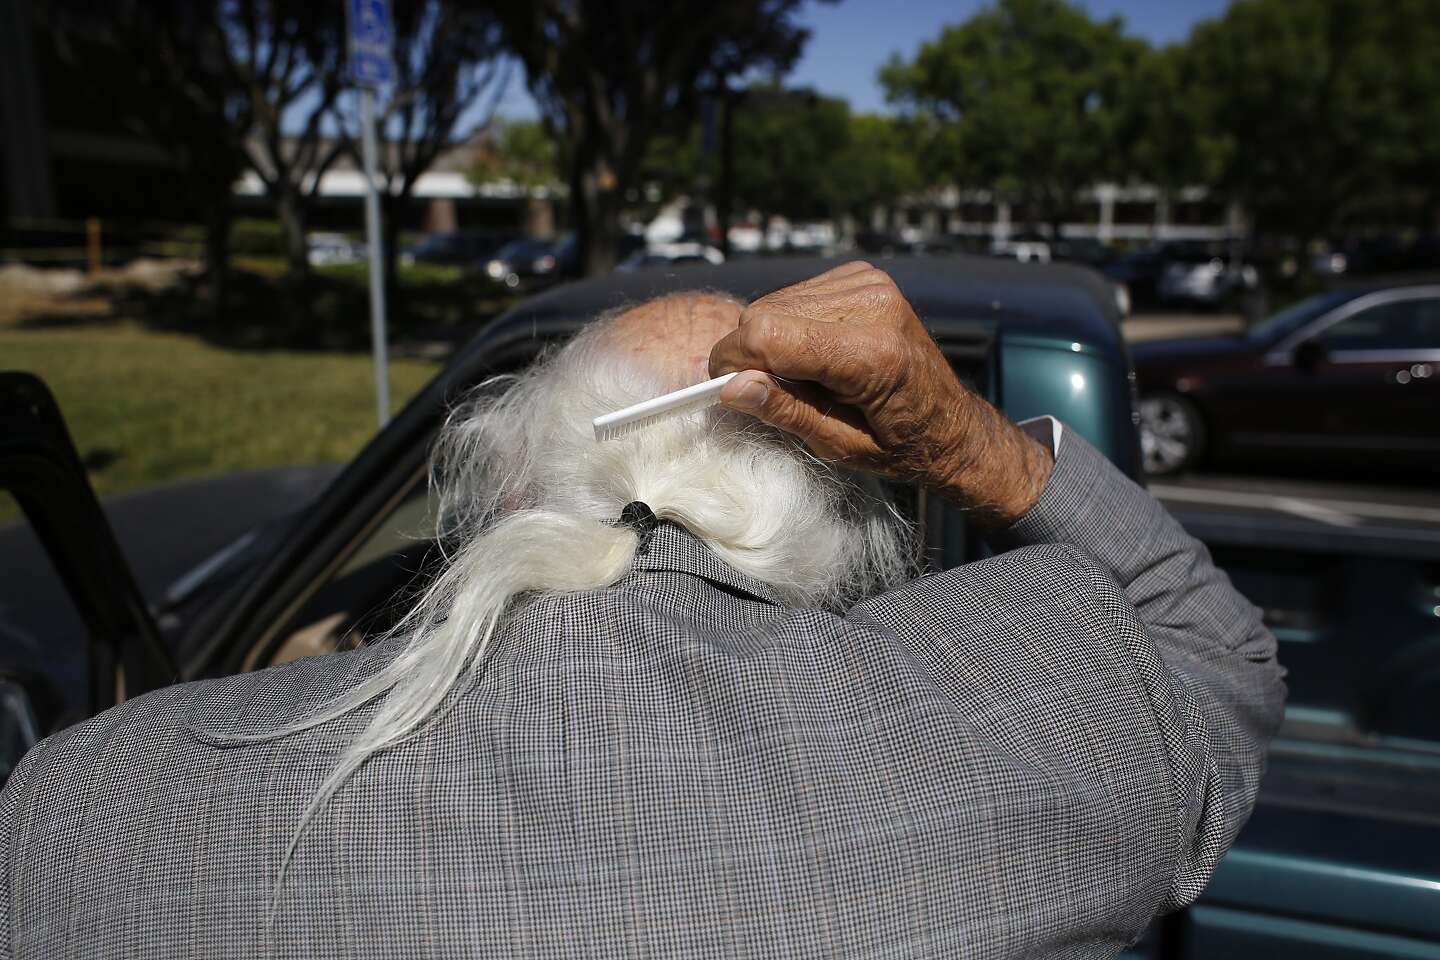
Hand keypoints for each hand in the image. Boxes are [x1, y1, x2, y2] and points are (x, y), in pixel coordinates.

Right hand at [707, 261, 1052, 526]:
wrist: (949, 423)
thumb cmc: (899, 444)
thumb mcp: (839, 447)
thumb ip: (786, 412)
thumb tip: (732, 389)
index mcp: (872, 354)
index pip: (769, 335)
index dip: (732, 361)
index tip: (725, 389)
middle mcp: (873, 306)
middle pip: (765, 315)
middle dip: (753, 356)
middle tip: (778, 393)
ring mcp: (870, 284)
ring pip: (774, 303)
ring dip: (772, 340)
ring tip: (808, 376)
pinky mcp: (863, 275)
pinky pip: (796, 295)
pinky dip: (792, 325)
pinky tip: (818, 352)